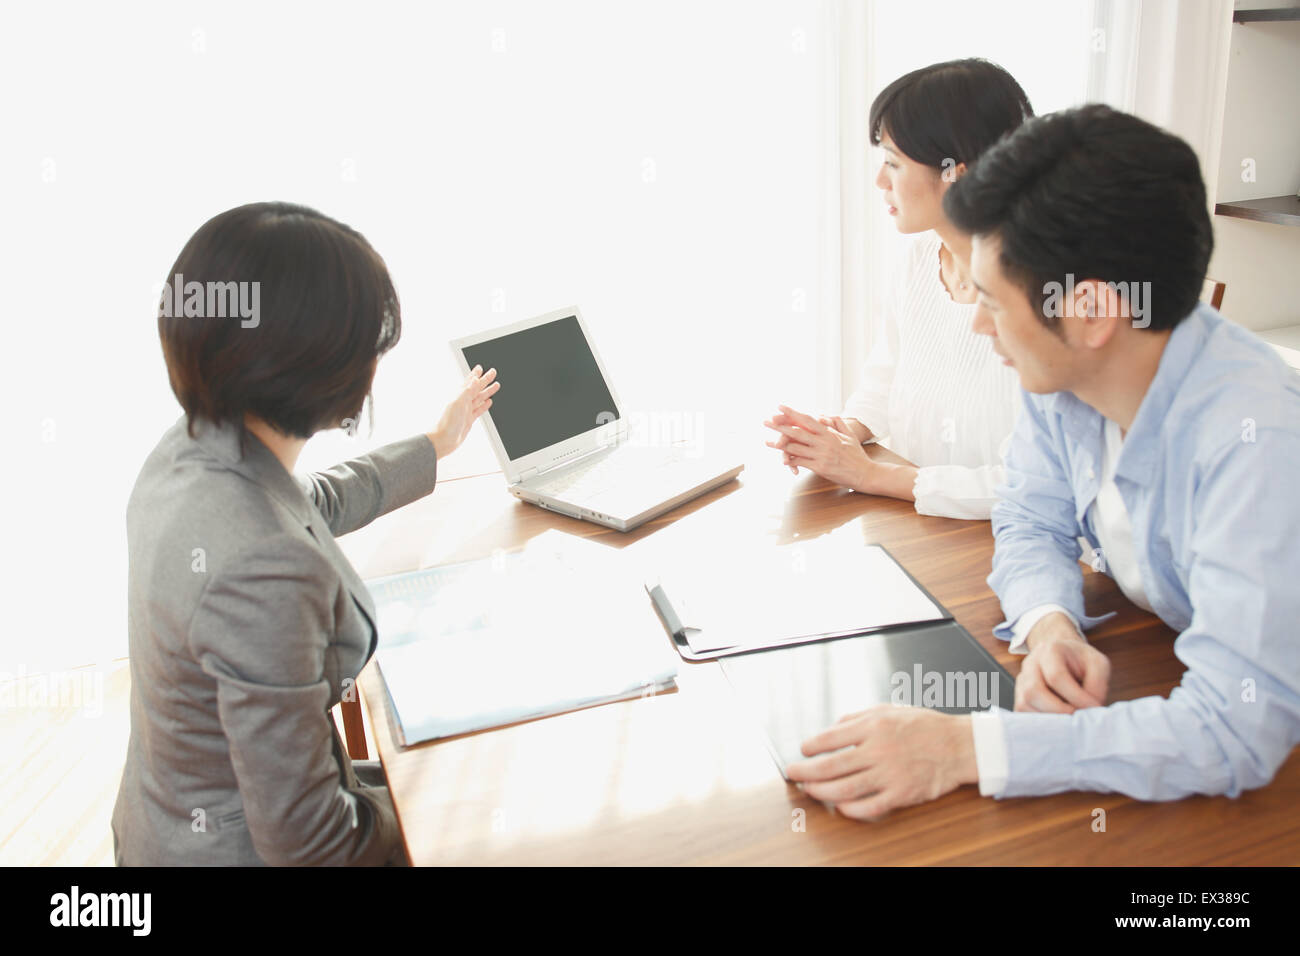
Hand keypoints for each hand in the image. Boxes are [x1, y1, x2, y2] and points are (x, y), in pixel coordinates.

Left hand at [428, 365, 498, 458]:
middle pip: (477, 388)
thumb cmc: (446, 423)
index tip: (480, 367)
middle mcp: (463, 402)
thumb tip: (474, 380)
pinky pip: (479, 409)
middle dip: (485, 380)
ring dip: (487, 391)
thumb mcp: (457, 404)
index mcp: (460, 396)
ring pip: (479, 398)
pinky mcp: (469, 420)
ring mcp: (466, 411)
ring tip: (496, 385)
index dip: (475, 374)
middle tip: (493, 373)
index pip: (470, 382)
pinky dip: (484, 405)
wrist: (443, 440)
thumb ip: (466, 391)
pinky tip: (488, 402)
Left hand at [764, 405, 870, 486]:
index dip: (792, 413)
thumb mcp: (849, 435)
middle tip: (766, 421)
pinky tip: (782, 460)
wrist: (864, 473)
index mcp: (829, 433)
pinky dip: (791, 461)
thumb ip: (837, 423)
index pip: (807, 420)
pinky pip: (801, 462)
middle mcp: (824, 442)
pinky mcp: (820, 468)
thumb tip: (824, 415)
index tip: (780, 407)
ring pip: (796, 447)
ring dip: (781, 445)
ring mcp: (821, 455)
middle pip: (798, 431)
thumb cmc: (856, 455)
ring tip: (767, 442)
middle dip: (780, 426)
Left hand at [786, 706, 976, 820]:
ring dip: (821, 791)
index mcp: (873, 726)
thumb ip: (858, 717)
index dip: (811, 746)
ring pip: (845, 788)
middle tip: (793, 773)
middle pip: (831, 766)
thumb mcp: (889, 710)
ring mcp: (889, 774)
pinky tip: (840, 807)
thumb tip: (833, 727)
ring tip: (809, 790)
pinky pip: (870, 806)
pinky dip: (851, 809)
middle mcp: (878, 750)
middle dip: (805, 771)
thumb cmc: (925, 726)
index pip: (830, 738)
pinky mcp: (901, 794)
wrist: (959, 746)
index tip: (803, 751)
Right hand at [1015, 613, 1109, 712]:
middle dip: (1058, 711)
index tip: (1094, 706)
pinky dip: (1040, 721)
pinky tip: (1058, 720)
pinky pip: (1023, 713)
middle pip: (1032, 691)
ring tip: (1069, 719)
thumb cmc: (1082, 661)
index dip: (1076, 696)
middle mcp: (1030, 664)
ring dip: (1049, 717)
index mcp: (1050, 651)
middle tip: (1077, 718)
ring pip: (1024, 704)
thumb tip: (1089, 710)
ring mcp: (1021, 680)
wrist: (1065, 656)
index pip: (1056, 676)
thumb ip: (1097, 686)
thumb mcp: (1099, 665)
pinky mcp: (1019, 696)